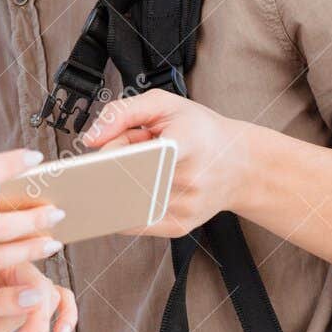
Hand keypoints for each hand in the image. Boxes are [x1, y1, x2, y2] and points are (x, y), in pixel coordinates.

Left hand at [0, 262, 78, 331]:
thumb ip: (0, 301)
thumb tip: (36, 295)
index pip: (27, 276)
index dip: (37, 305)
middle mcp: (11, 269)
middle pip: (44, 290)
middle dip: (39, 324)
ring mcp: (21, 287)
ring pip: (52, 300)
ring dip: (44, 328)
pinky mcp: (27, 305)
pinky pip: (57, 304)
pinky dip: (62, 318)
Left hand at [80, 89, 256, 236]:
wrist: (240, 164)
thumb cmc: (201, 131)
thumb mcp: (165, 104)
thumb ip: (122, 112)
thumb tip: (90, 139)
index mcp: (188, 143)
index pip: (142, 151)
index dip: (116, 151)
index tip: (100, 154)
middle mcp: (191, 179)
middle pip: (129, 178)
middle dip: (113, 168)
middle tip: (121, 156)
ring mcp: (187, 207)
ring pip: (128, 201)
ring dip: (120, 186)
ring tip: (140, 169)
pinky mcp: (180, 227)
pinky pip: (136, 223)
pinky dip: (123, 208)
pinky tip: (128, 193)